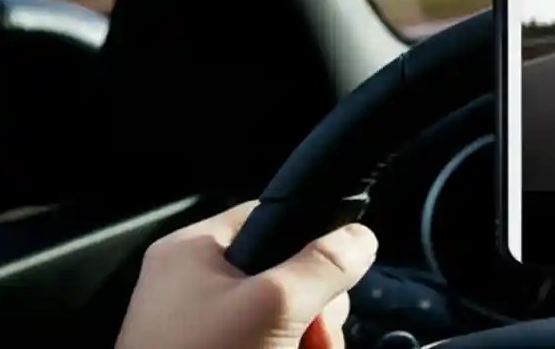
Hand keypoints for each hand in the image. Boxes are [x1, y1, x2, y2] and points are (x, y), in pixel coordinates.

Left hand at [116, 201, 377, 348]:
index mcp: (194, 251)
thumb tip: (360, 237)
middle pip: (286, 275)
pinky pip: (269, 345)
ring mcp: (203, 329)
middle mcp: (195, 285)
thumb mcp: (275, 306)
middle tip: (316, 336)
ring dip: (310, 340)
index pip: (269, 218)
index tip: (334, 276)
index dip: (310, 241)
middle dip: (316, 310)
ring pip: (283, 318)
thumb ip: (323, 267)